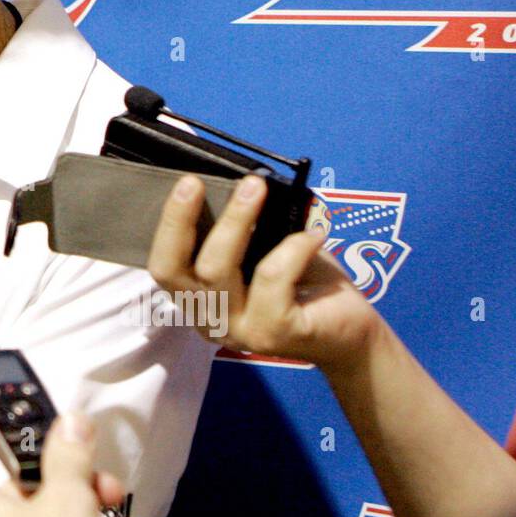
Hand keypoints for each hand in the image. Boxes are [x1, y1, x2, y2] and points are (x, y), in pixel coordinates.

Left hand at [0, 414, 125, 516]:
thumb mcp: (66, 500)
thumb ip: (67, 456)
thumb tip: (71, 423)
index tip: (8, 412)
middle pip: (8, 477)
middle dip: (53, 462)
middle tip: (83, 456)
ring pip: (34, 504)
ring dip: (72, 488)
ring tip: (106, 490)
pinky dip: (70, 516)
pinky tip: (100, 515)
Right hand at [148, 174, 381, 371]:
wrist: (352, 333)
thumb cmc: (305, 285)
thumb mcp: (264, 253)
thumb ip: (244, 234)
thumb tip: (236, 186)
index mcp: (199, 300)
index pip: (163, 266)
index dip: (168, 224)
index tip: (187, 183)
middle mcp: (209, 320)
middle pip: (174, 270)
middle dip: (181, 220)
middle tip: (195, 183)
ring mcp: (238, 332)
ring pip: (217, 271)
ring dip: (234, 221)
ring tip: (257, 189)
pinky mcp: (273, 334)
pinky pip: (270, 278)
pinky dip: (290, 247)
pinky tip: (312, 234)